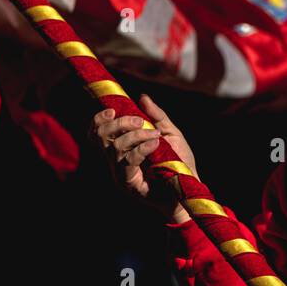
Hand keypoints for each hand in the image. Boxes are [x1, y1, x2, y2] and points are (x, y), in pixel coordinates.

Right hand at [91, 93, 197, 222]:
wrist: (190, 188)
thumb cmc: (179, 162)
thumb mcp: (170, 134)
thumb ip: (156, 116)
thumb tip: (142, 97)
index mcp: (122, 148)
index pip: (97, 134)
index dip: (98, 120)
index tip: (112, 110)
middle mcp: (116, 161)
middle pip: (101, 137)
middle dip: (119, 123)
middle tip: (140, 122)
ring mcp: (120, 174)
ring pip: (115, 148)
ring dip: (136, 135)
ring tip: (156, 136)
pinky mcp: (129, 185)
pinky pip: (128, 162)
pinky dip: (142, 148)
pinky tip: (156, 144)